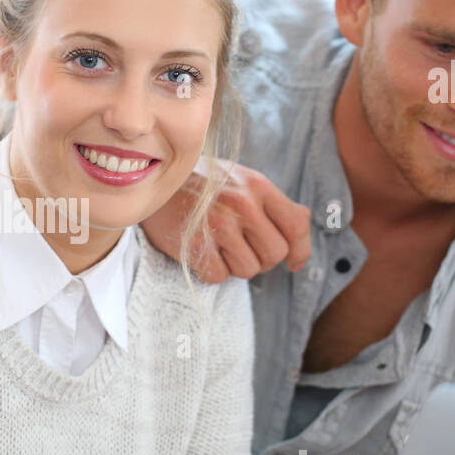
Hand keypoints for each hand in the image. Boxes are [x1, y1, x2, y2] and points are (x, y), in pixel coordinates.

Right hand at [142, 157, 310, 282]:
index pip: (296, 225)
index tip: (293, 263)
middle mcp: (243, 204)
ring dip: (235, 266)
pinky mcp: (195, 246)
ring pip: (249, 270)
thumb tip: (302, 222)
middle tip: (242, 250)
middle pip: (275, 254)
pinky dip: (212, 271)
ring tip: (218, 247)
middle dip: (262, 259)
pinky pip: (219, 276)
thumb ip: (270, 200)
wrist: (151, 180)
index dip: (300, 250)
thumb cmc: (198, 182)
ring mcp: (219, 225)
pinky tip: (201, 252)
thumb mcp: (239, 178)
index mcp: (257, 186)